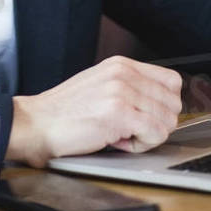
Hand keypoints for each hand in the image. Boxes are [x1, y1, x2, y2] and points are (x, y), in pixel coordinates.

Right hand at [6, 55, 182, 166]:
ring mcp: (122, 91)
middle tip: (130, 129)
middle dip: (155, 123)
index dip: (165, 105)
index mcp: (122, 64)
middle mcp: (124, 73)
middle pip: (173, 104)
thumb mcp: (102, 86)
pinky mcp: (119, 113)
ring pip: (167, 121)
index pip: (172, 81)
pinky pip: (155, 134)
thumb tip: (162, 103)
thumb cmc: (66, 111)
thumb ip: (130, 87)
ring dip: (147, 136)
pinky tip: (118, 142)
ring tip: (121, 135)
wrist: (37, 123)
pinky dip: (141, 146)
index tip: (148, 116)